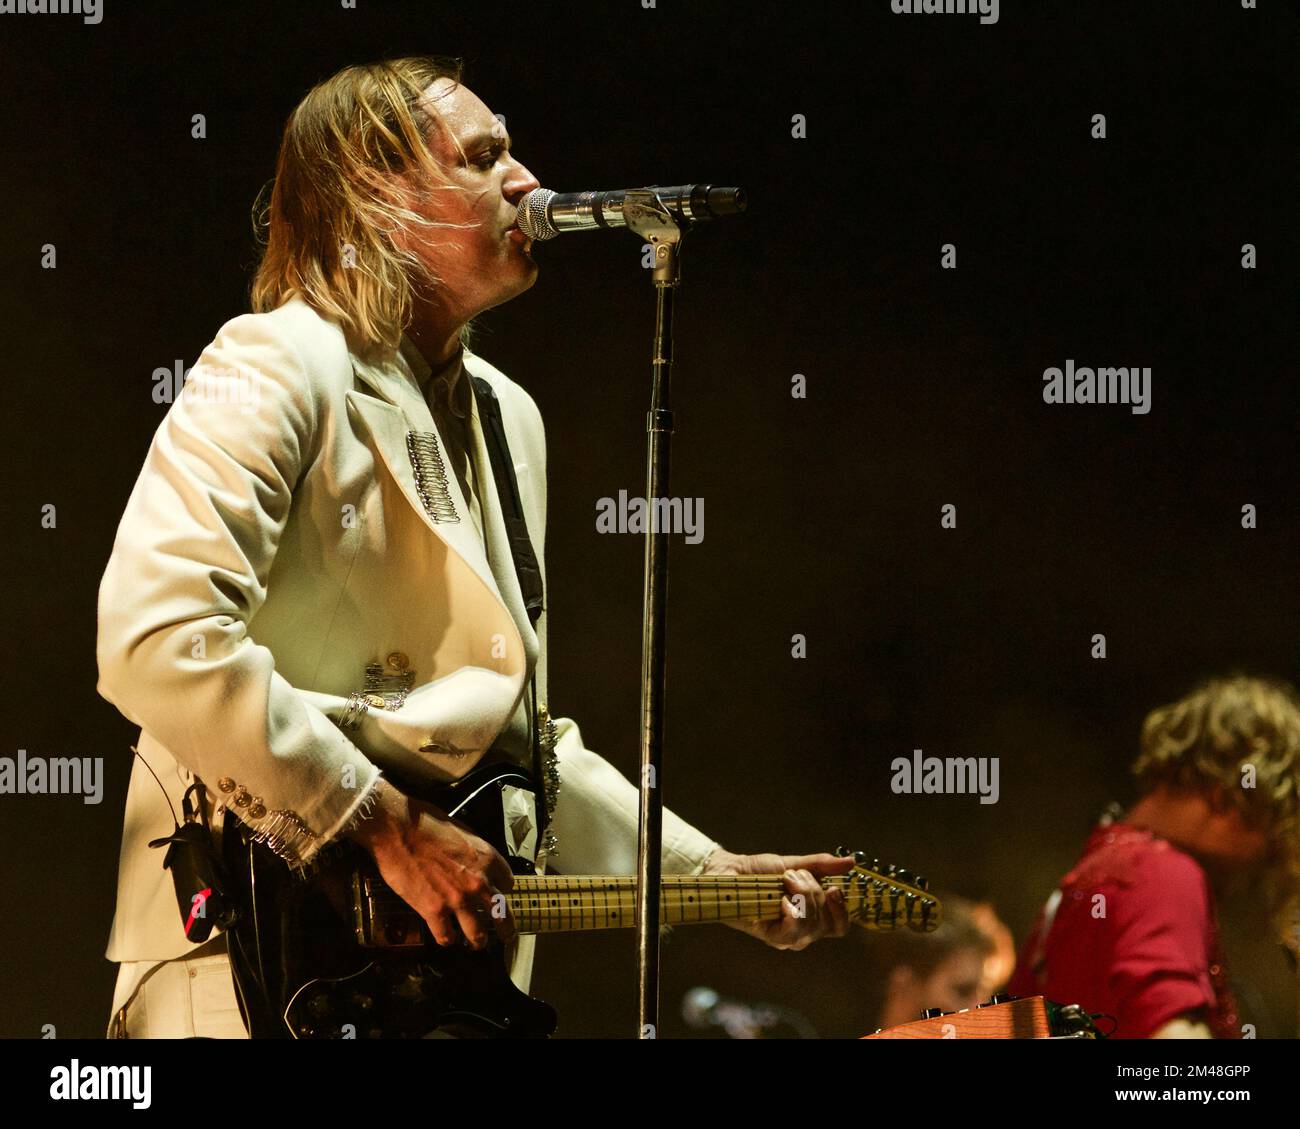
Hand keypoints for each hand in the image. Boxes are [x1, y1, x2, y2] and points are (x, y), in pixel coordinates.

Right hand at [346, 779, 515, 949]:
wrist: (398, 830)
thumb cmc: (428, 824)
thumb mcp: (463, 833)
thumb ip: (474, 854)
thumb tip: (475, 864)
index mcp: (487, 858)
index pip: (508, 882)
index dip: (502, 889)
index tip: (498, 893)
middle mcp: (478, 882)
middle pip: (502, 913)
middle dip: (505, 927)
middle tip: (506, 934)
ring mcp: (457, 900)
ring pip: (477, 933)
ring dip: (478, 940)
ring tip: (476, 943)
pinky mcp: (433, 911)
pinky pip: (446, 936)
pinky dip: (447, 939)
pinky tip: (446, 937)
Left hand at [702, 847, 853, 950]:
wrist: (732, 871)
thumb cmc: (761, 872)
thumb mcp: (795, 864)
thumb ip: (822, 866)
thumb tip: (852, 862)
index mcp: (812, 915)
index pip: (840, 926)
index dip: (843, 910)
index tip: (834, 889)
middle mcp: (803, 931)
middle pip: (827, 922)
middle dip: (814, 892)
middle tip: (793, 876)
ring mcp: (787, 936)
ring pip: (812, 926)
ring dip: (802, 896)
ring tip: (785, 881)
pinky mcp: (771, 937)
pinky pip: (792, 933)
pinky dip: (792, 913)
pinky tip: (781, 900)